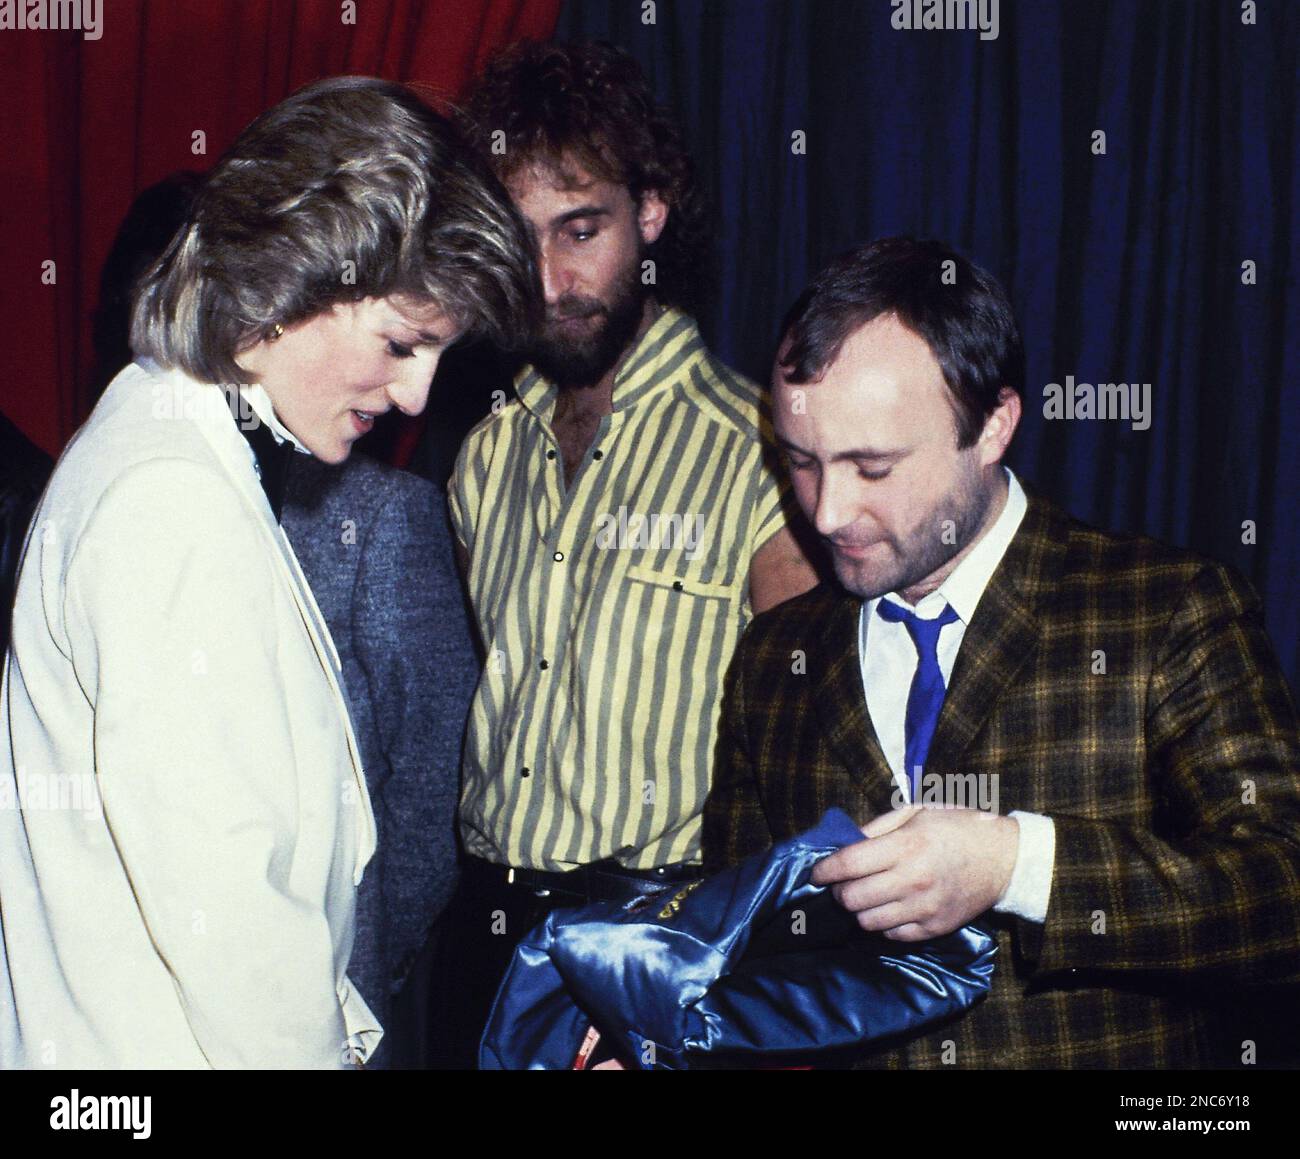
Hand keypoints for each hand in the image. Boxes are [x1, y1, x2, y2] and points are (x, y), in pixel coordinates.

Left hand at [810, 806, 1018, 940]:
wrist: (1003, 858)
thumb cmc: (956, 827)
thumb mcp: (916, 812)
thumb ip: (877, 827)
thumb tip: (843, 844)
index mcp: (905, 846)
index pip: (848, 864)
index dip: (824, 871)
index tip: (816, 873)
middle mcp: (912, 880)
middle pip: (852, 898)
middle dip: (838, 892)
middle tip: (841, 884)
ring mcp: (924, 908)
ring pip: (867, 922)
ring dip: (859, 910)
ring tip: (865, 896)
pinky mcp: (935, 928)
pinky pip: (892, 935)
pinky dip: (883, 924)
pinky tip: (888, 908)